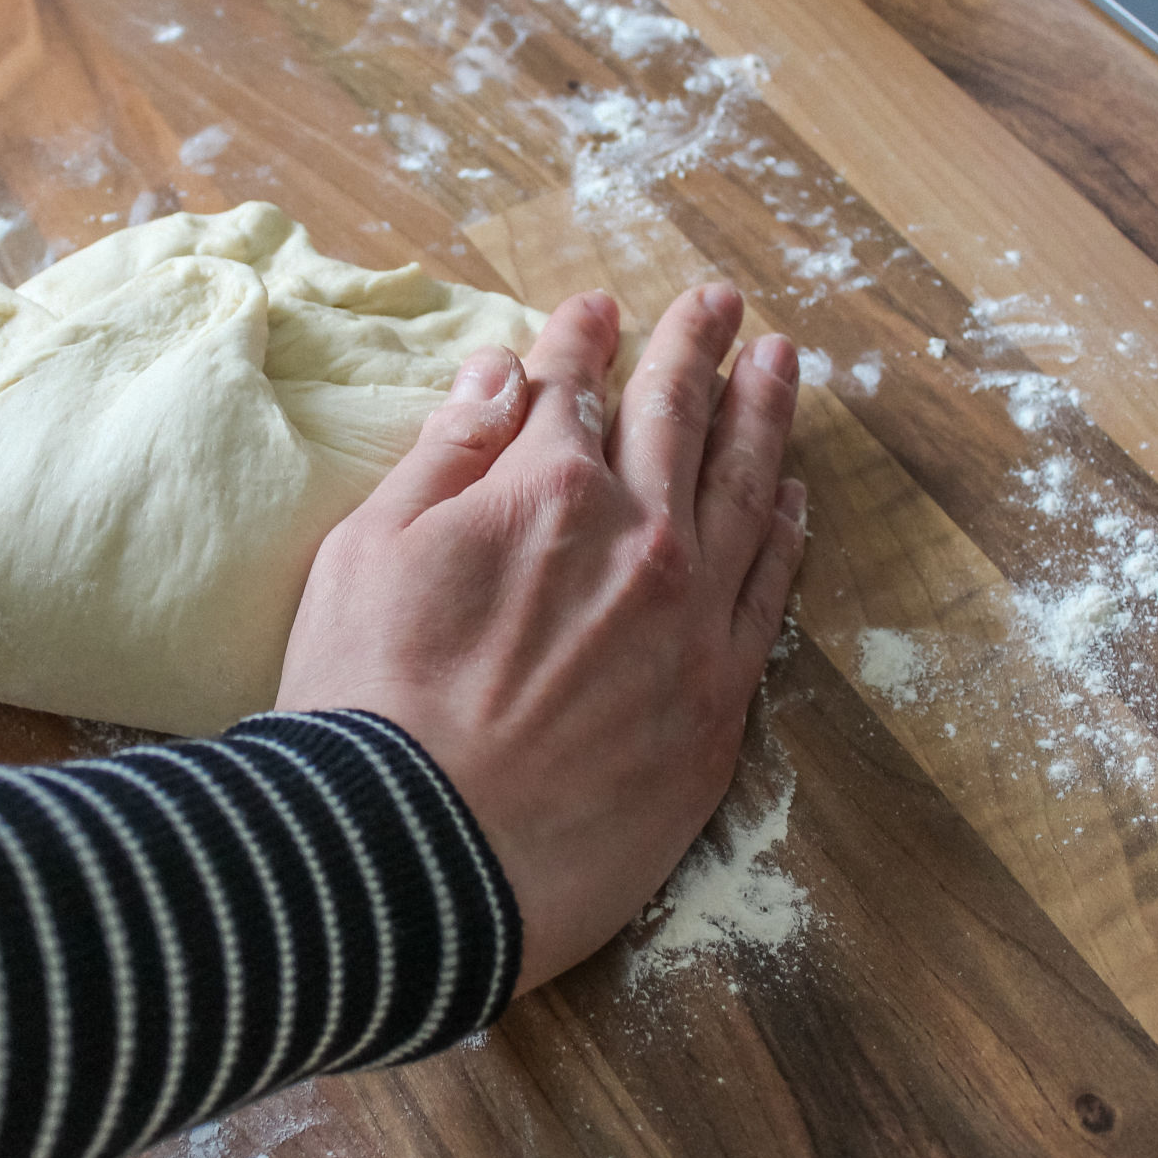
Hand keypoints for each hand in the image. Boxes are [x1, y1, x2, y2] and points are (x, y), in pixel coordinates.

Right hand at [276, 284, 804, 993]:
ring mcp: (688, 617)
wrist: (414, 855)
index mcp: (542, 489)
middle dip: (693, 349)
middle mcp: (635, 537)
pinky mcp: (718, 700)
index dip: (577, 340)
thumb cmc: (365, 702)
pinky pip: (769, 589)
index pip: (568, 388)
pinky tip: (792, 495)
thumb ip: (445, 454)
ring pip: (744, 488)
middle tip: (718, 302)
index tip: (593, 308)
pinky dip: (786, 530)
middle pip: (675, 418)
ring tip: (782, 361)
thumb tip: (499, 371)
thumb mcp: (365, 552)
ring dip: (766, 414)